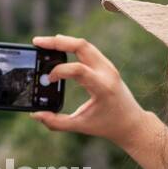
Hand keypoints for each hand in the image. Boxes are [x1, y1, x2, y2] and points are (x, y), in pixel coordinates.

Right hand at [29, 34, 148, 147]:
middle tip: (37, 42)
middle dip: (57, 42)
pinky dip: (72, 47)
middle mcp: (107, 72)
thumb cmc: (107, 125)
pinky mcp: (106, 65)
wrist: (132, 122)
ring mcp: (108, 66)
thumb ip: (56, 122)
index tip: (48, 79)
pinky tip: (58, 49)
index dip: (59, 71)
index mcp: (102, 87)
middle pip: (81, 46)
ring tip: (44, 44)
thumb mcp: (81, 126)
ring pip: (84, 44)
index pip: (78, 69)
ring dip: (64, 41)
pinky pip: (88, 49)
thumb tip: (35, 115)